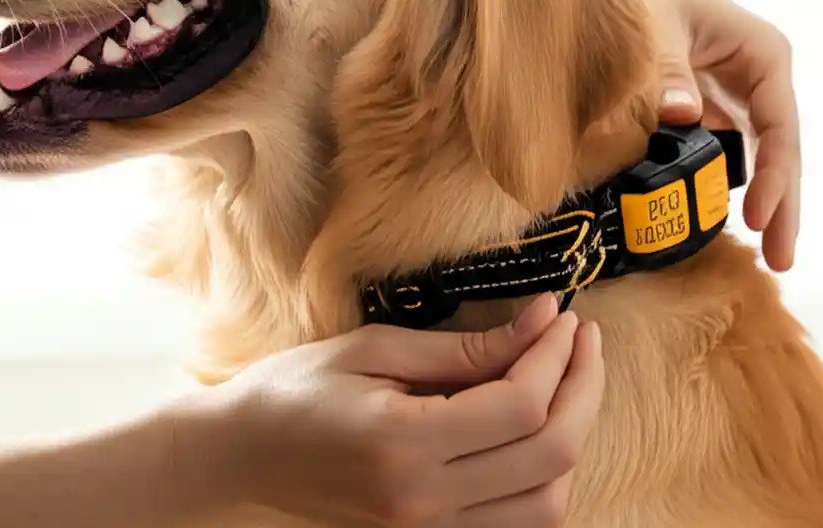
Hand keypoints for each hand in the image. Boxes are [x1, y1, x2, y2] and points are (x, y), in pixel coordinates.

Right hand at [199, 294, 603, 526]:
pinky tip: (538, 431)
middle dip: (583, 388)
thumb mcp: (374, 350)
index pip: (522, 405)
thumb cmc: (296, 391)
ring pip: (549, 502)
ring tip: (565, 381)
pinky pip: (519, 524)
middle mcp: (423, 503)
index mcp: (403, 446)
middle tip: (581, 339)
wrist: (239, 457)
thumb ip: (465, 348)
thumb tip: (542, 321)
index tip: (563, 316)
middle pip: (552, 455)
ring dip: (573, 437)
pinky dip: (545, 479)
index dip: (556, 356)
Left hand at [618, 0, 800, 271]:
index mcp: (760, 54)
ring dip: (757, 201)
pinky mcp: (700, 108)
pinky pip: (717, 153)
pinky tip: (714, 220)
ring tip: (764, 253)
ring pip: (752, 158)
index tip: (758, 216)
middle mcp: (753, 78)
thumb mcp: (654, 21)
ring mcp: (728, 95)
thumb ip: (666, 68)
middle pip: (778, 150)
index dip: (775, 175)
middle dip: (782, 204)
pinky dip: (717, 186)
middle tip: (781, 260)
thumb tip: (681, 113)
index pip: (779, 125)